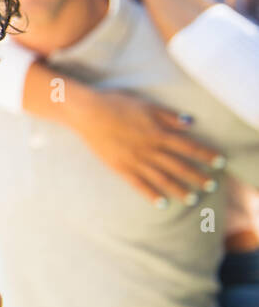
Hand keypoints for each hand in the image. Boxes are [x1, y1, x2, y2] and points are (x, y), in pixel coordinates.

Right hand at [68, 86, 220, 204]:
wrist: (86, 112)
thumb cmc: (115, 103)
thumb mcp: (145, 105)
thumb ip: (168, 116)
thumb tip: (191, 123)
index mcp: (158, 132)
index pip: (189, 147)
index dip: (206, 155)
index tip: (220, 163)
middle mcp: (149, 149)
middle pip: (179, 165)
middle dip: (197, 176)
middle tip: (212, 186)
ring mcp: (135, 160)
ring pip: (162, 178)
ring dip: (179, 189)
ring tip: (193, 199)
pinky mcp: (120, 167)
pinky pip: (139, 184)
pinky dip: (151, 194)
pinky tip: (162, 203)